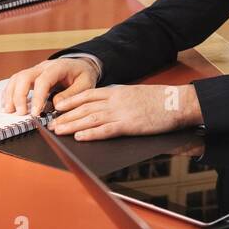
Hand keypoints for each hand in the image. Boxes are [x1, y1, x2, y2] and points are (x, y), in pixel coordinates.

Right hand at [1, 58, 97, 114]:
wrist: (80, 65)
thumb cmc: (83, 75)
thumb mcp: (85, 84)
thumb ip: (72, 94)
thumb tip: (56, 105)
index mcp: (58, 67)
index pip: (43, 80)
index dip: (37, 97)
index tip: (35, 112)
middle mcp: (43, 66)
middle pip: (24, 77)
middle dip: (19, 96)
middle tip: (21, 113)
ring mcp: (35, 70)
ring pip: (17, 78)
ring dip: (11, 94)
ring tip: (9, 111)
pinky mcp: (31, 76)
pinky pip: (16, 81)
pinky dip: (9, 93)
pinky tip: (8, 104)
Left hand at [50, 84, 202, 140]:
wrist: (177, 102)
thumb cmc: (161, 100)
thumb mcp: (136, 93)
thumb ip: (121, 98)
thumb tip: (109, 104)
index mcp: (117, 91)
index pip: (87, 95)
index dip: (70, 101)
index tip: (57, 106)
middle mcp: (115, 100)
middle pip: (84, 107)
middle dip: (65, 116)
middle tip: (51, 123)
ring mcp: (121, 112)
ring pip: (90, 118)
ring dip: (72, 125)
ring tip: (58, 131)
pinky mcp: (129, 125)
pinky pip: (105, 130)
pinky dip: (91, 134)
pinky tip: (79, 137)